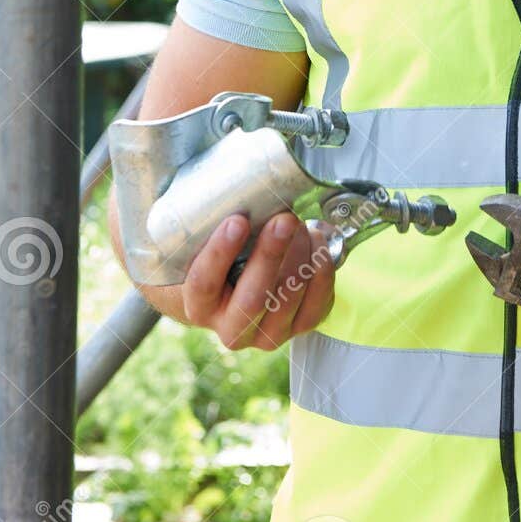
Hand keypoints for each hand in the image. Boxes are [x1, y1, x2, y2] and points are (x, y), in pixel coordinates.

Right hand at [181, 210, 334, 350]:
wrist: (241, 285)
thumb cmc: (223, 253)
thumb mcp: (208, 240)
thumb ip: (216, 222)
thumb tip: (241, 187)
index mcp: (200, 306)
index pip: (203, 285)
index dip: (219, 254)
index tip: (237, 221)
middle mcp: (232, 329)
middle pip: (252, 299)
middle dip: (270, 255)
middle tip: (283, 220)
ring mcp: (268, 334)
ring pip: (287, 299)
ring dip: (299, 256)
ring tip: (301, 225)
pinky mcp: (300, 327)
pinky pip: (316, 303)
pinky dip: (321, 269)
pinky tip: (317, 240)